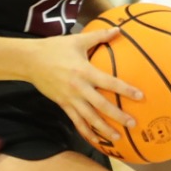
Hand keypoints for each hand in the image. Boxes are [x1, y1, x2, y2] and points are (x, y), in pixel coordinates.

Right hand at [28, 28, 141, 149]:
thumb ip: (99, 36)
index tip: (140, 96)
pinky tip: (96, 140)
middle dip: (117, 116)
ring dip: (104, 129)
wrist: (30, 61)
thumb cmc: (55, 48)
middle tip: (132, 124)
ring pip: (89, 118)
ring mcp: (70, 98)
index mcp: (85, 71)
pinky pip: (76, 121)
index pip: (109, 82)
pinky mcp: (63, 104)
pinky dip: (86, 132)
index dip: (125, 90)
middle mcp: (79, 88)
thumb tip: (118, 29)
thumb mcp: (77, 40)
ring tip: (118, 138)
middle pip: (101, 105)